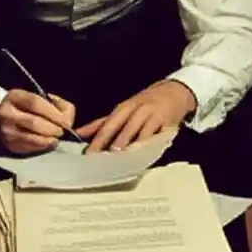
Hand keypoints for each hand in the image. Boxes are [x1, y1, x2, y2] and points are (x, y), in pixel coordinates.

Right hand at [0, 90, 75, 154]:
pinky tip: (48, 143)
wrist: (1, 119)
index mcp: (14, 96)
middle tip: (61, 131)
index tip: (65, 121)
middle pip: (33, 122)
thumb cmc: (27, 107)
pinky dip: (42, 147)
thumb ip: (57, 104)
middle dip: (52, 128)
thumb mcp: (38, 97)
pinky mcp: (9, 145)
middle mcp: (6, 113)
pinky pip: (29, 148)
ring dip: (48, 140)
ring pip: (31, 138)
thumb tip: (67, 119)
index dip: (52, 113)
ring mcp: (6, 131)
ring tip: (56, 138)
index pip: (35, 103)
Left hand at [76, 80, 195, 152]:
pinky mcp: (168, 123)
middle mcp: (138, 110)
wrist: (172, 92)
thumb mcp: (122, 110)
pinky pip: (159, 136)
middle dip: (115, 144)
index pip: (109, 126)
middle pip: (125, 129)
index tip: (89, 155)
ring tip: (125, 159)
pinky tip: (146, 156)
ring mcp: (153, 116)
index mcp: (124, 108)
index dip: (98, 141)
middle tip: (106, 159)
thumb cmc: (142, 104)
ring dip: (133, 145)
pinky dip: (152, 145)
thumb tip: (79, 133)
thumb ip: (101, 124)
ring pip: (142, 133)